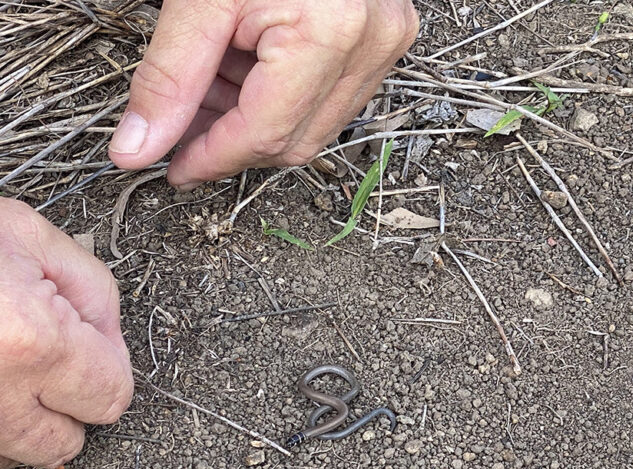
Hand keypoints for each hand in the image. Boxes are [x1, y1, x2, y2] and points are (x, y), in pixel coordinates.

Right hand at [0, 199, 132, 468]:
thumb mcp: (30, 237)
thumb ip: (92, 290)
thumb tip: (110, 339)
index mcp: (31, 341)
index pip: (110, 397)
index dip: (110, 368)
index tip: (95, 348)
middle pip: (64, 444)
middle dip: (70, 405)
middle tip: (52, 361)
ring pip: (16, 453)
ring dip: (24, 417)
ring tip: (8, 362)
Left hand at [108, 0, 418, 189]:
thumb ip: (168, 79)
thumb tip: (139, 147)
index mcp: (330, 31)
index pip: (266, 133)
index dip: (213, 159)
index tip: (173, 167)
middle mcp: (372, 43)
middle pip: (294, 141)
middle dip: (232, 143)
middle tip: (184, 128)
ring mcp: (386, 42)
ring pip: (315, 127)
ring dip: (256, 122)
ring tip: (214, 85)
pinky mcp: (387, 38)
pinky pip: (332, 99)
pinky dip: (282, 99)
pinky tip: (248, 71)